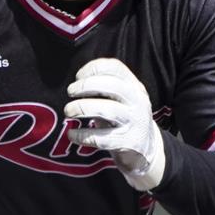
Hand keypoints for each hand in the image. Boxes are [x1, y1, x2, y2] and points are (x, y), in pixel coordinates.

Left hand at [66, 58, 165, 190]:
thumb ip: (103, 88)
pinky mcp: (128, 142)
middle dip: (85, 86)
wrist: (146, 147)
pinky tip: (72, 134)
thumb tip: (76, 84)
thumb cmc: (124, 116)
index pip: (114, 67)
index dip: (92, 68)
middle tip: (70, 92)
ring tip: (68, 111)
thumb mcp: (121, 98)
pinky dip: (82, 135)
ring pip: (107, 109)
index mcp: (134, 85)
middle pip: (112, 85)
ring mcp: (134, 122)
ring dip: (82, 108)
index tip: (78, 77)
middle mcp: (137, 101)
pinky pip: (101, 138)